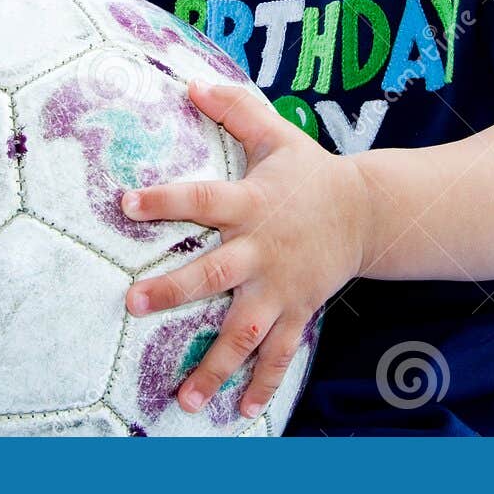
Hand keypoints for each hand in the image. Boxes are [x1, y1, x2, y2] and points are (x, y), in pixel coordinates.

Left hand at [121, 78, 370, 418]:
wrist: (368, 212)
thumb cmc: (308, 172)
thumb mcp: (275, 134)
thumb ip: (234, 108)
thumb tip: (190, 82)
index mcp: (251, 204)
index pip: (201, 199)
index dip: (164, 200)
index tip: (125, 202)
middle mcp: (262, 250)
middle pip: (213, 273)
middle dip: (173, 290)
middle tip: (132, 302)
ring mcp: (281, 288)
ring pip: (244, 331)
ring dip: (214, 365)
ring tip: (183, 397)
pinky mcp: (299, 312)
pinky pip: (280, 355)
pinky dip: (262, 384)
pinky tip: (238, 410)